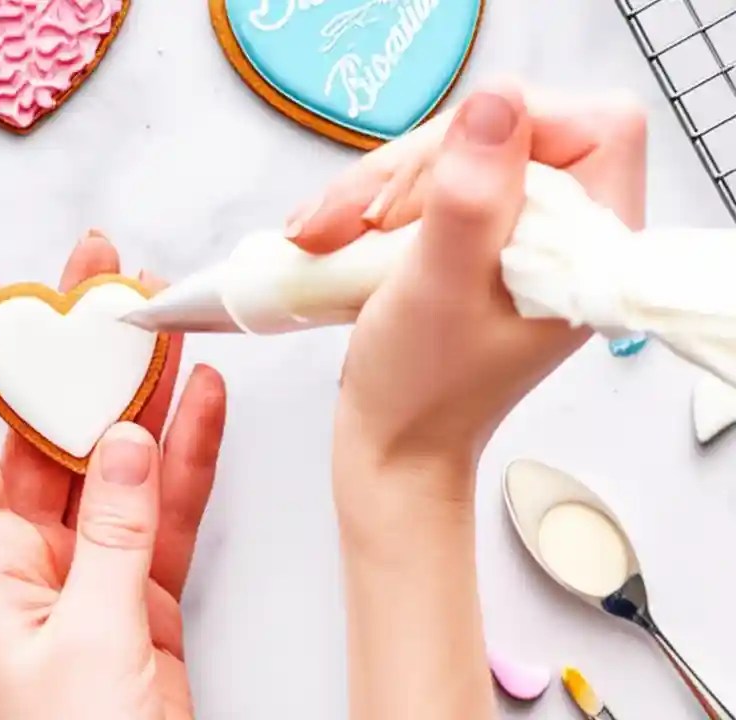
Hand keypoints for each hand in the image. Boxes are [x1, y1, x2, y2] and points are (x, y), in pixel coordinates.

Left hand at [0, 232, 226, 719]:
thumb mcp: (86, 637)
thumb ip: (109, 532)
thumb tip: (123, 439)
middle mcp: (28, 552)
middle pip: (42, 423)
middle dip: (66, 344)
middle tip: (96, 273)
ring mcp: (89, 567)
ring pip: (112, 454)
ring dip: (135, 384)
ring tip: (159, 312)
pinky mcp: (142, 591)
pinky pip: (165, 505)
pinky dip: (188, 453)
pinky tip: (202, 398)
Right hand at [288, 85, 646, 492]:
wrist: (392, 445)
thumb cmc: (420, 389)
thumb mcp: (437, 288)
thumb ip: (471, 198)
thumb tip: (496, 103)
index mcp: (591, 243)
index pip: (582, 125)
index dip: (506, 131)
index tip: (434, 178)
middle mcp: (566, 230)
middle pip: (502, 132)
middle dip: (415, 167)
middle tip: (358, 222)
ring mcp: (516, 233)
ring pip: (452, 153)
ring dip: (377, 186)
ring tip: (322, 234)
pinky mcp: (473, 238)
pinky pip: (426, 182)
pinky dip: (372, 202)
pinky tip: (329, 234)